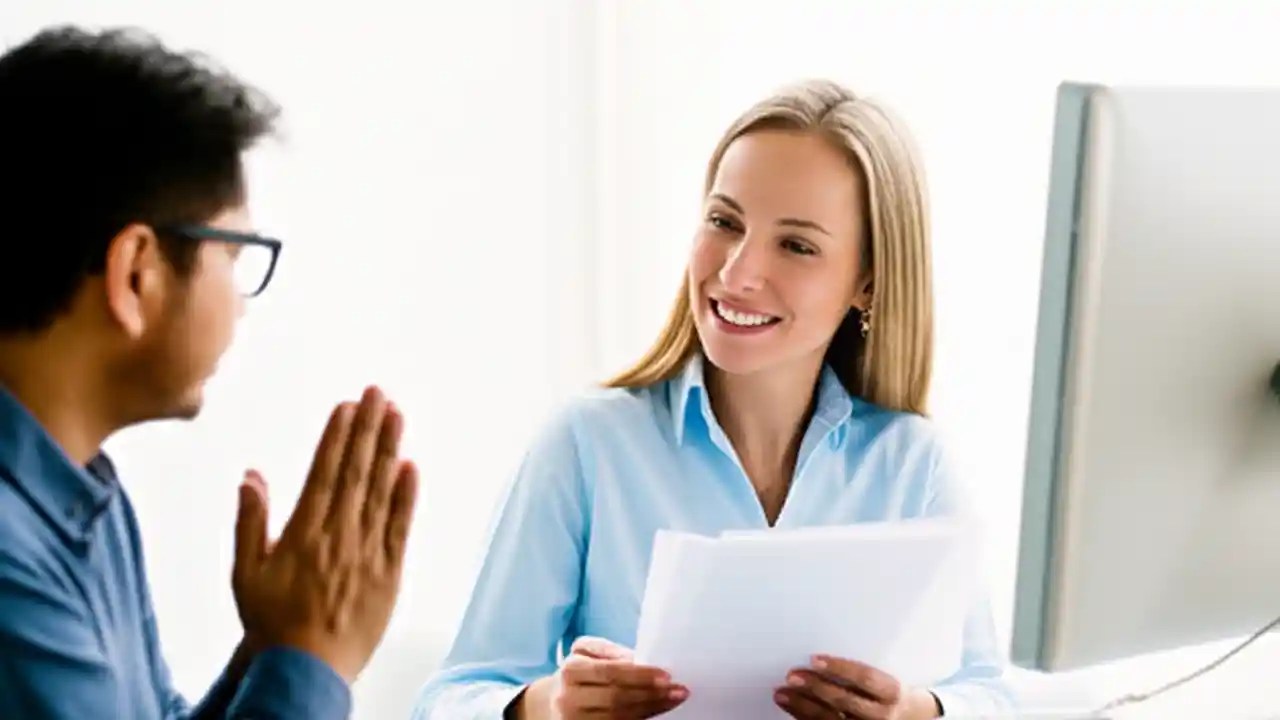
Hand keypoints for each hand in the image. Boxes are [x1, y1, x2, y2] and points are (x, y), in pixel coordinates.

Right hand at [231, 386, 418, 682]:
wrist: (307, 670)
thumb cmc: (271, 623)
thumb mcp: (245, 573)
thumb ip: (249, 521)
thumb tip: (251, 475)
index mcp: (303, 533)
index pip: (324, 472)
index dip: (337, 436)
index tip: (347, 405)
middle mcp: (339, 535)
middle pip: (356, 472)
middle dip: (367, 428)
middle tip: (378, 392)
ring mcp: (367, 552)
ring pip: (380, 491)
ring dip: (389, 449)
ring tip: (395, 414)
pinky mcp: (390, 572)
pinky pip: (401, 526)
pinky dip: (406, 495)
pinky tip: (410, 466)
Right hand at [547, 637, 687, 718]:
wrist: (556, 700)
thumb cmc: (580, 672)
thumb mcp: (587, 651)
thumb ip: (610, 651)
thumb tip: (639, 658)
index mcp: (571, 670)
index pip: (610, 673)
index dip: (640, 676)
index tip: (667, 675)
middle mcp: (568, 699)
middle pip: (616, 698)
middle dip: (651, 695)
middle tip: (678, 690)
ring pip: (619, 717)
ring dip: (651, 709)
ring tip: (673, 700)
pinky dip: (640, 719)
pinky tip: (656, 712)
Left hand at [775, 655, 939, 719]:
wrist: (906, 717)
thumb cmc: (887, 687)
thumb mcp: (885, 673)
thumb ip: (861, 664)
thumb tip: (823, 638)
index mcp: (892, 692)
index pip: (866, 678)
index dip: (840, 668)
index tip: (815, 658)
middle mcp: (881, 715)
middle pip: (845, 701)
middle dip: (816, 688)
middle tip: (792, 675)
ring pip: (830, 719)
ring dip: (802, 705)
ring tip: (782, 692)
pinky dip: (801, 716)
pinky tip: (789, 705)